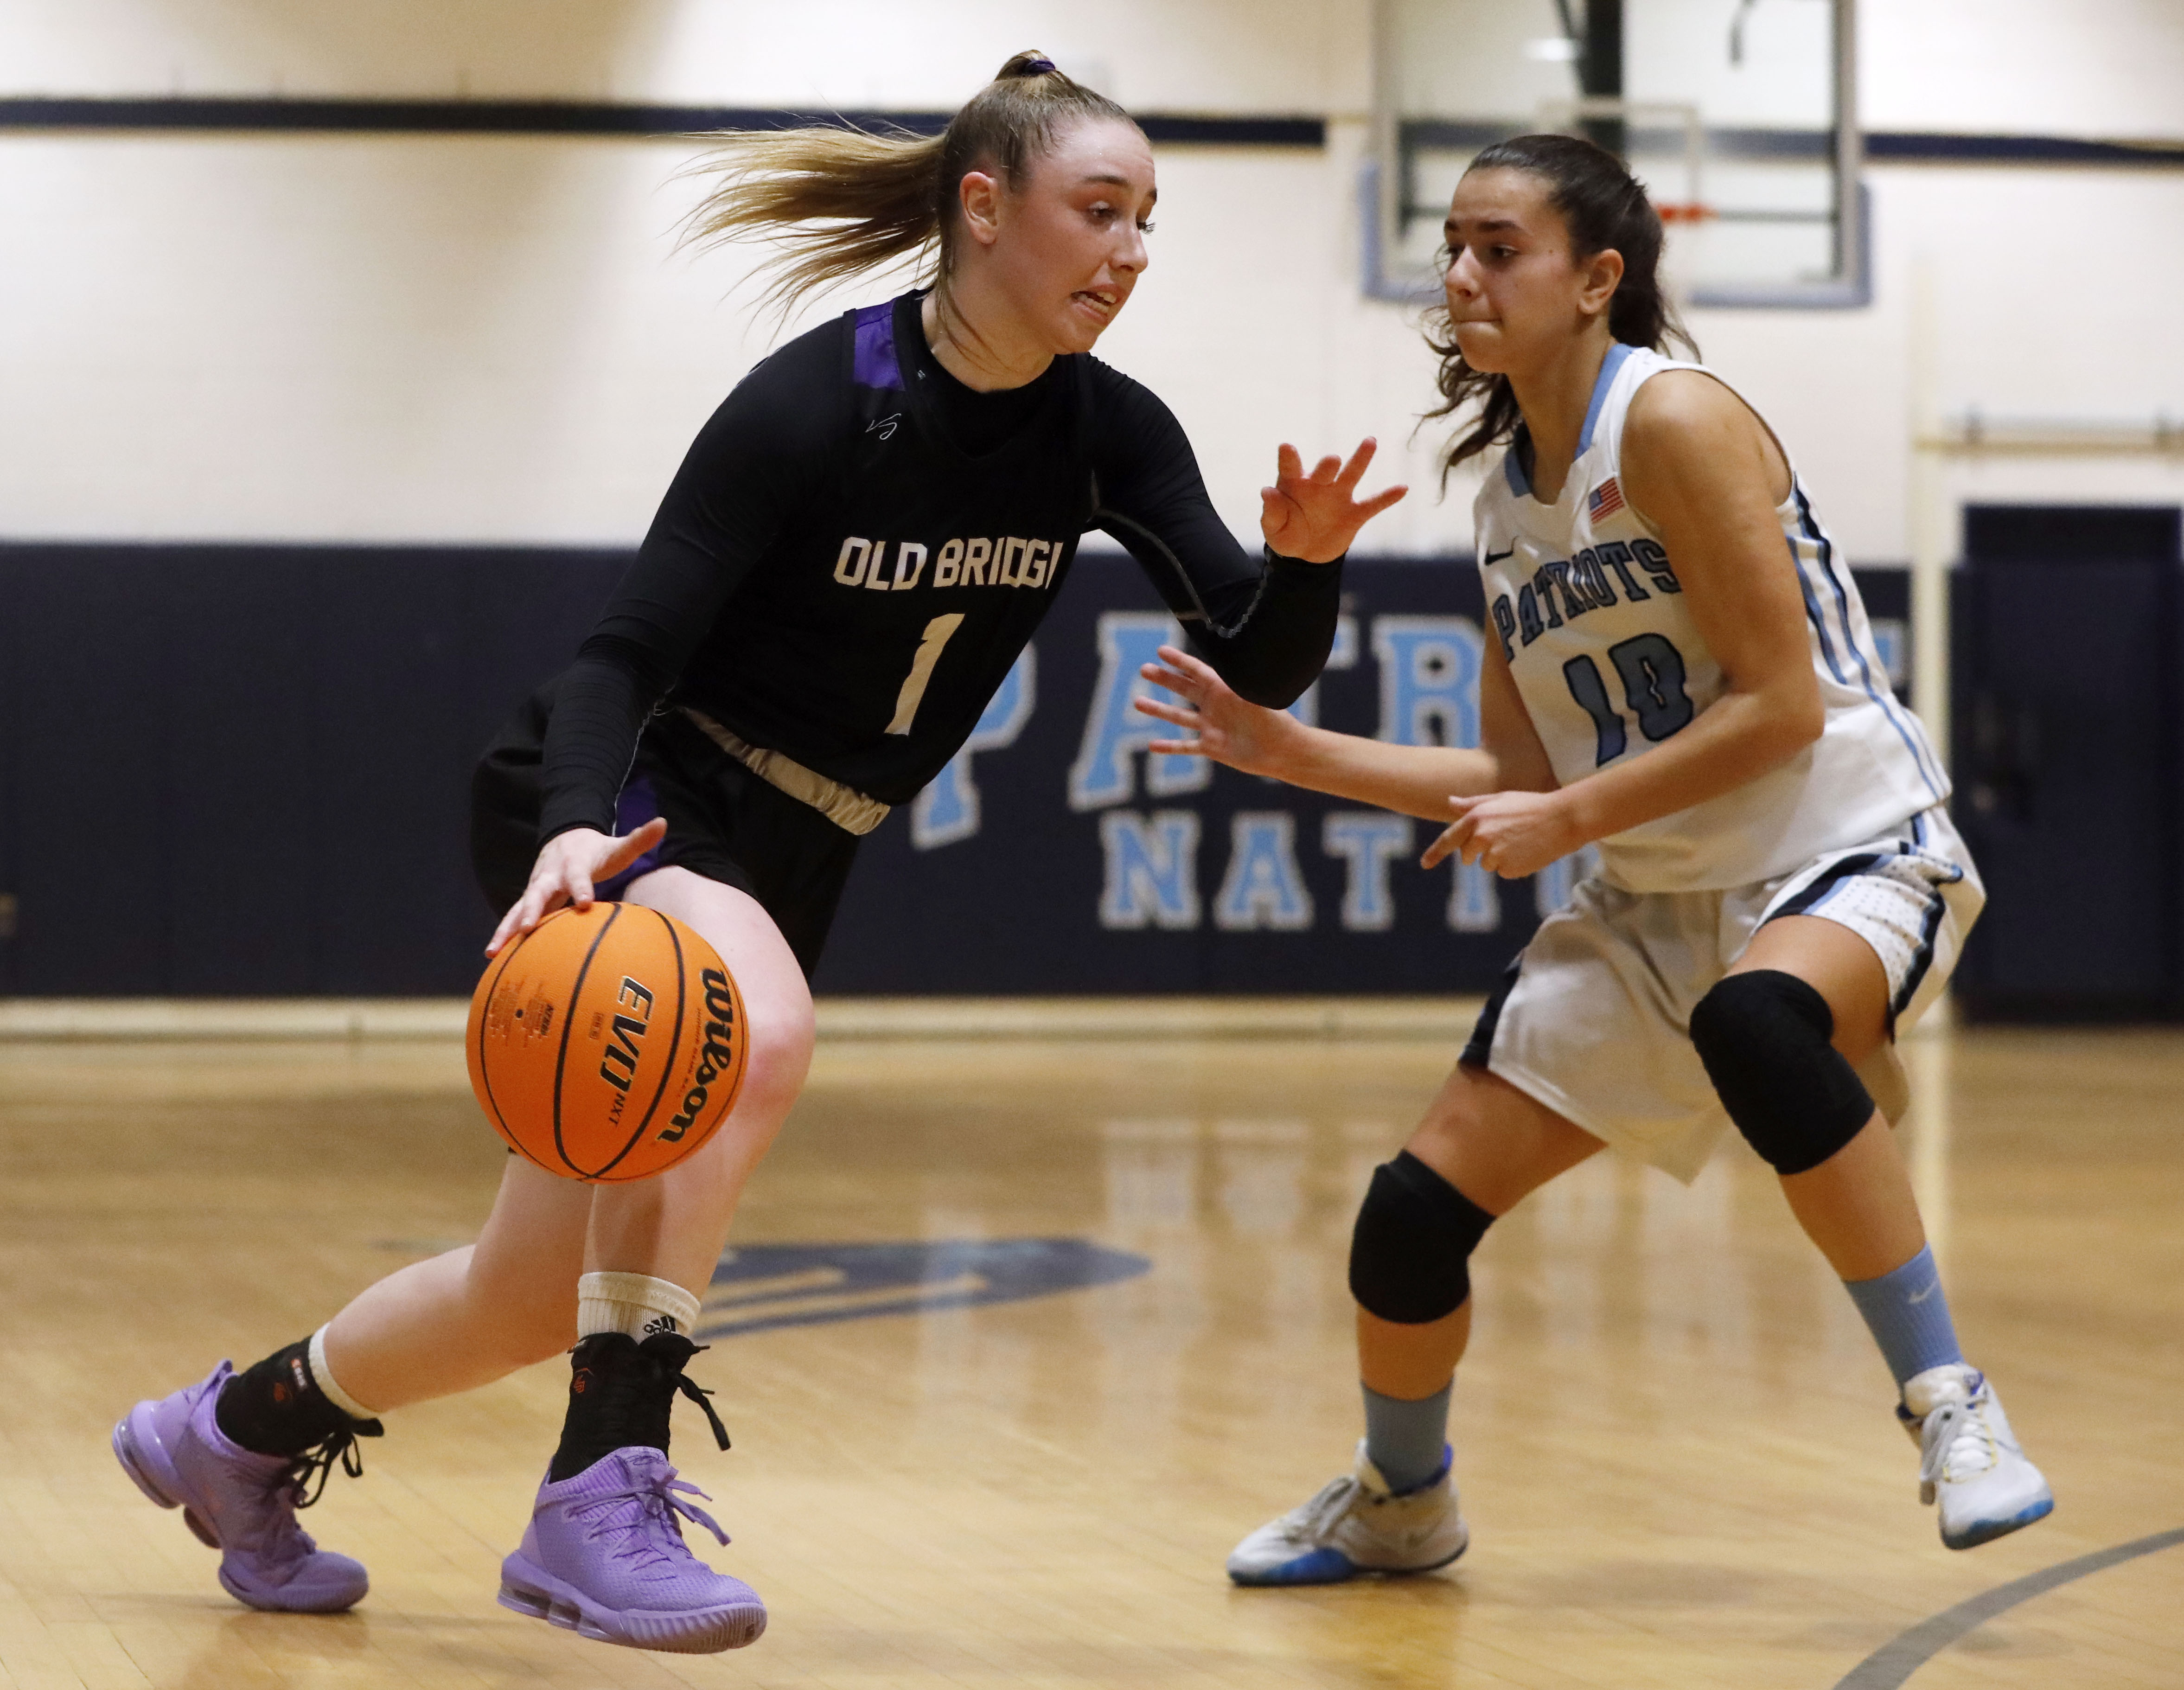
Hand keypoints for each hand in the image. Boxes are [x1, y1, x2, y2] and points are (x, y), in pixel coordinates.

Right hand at [486, 817, 667, 955]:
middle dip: (533, 909)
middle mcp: (550, 875)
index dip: (581, 887)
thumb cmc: (597, 850)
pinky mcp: (529, 899)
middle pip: (539, 892)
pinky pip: (513, 916)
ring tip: (493, 951)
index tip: (584, 902)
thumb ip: (639, 839)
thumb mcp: (618, 845)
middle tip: (527, 928)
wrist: (566, 839)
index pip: (579, 876)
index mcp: (575, 864)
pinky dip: (503, 933)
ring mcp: (536, 887)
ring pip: (518, 907)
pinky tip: (493, 956)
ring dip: (506, 928)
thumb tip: (662, 823)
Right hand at [1132, 644, 1296, 776]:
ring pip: (1178, 716)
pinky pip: (1186, 747)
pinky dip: (1170, 747)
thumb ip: (1239, 679)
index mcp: (1225, 689)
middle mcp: (1215, 706)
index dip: (1179, 661)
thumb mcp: (1255, 694)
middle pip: (1184, 689)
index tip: (1161, 651)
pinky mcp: (1211, 747)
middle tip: (1144, 669)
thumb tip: (1232, 658)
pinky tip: (1152, 746)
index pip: (1197, 671)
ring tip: (1136, 701)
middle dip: (1164, 679)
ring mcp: (1211, 727)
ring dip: (1158, 709)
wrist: (1283, 750)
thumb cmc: (1274, 719)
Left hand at [1259, 437, 1407, 562]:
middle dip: (1328, 465)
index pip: (1290, 466)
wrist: (1305, 555)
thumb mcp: (1273, 529)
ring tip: (1370, 441)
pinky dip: (1387, 498)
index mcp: (1294, 484)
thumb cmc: (1285, 534)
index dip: (1289, 458)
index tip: (1286, 448)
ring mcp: (1338, 497)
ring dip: (1361, 458)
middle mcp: (1319, 484)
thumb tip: (1267, 492)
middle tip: (1332, 461)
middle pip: (1325, 469)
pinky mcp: (1354, 514)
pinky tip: (1403, 488)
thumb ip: (1271, 512)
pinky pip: (1373, 504)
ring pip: (1352, 474)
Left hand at [1423, 790, 1579, 877]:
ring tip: (1520, 841)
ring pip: (1488, 864)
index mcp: (1476, 818)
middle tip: (1505, 836)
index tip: (1425, 864)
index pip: (1449, 839)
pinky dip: (1513, 865)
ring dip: (1500, 857)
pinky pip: (1504, 872)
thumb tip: (1450, 803)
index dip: (1435, 853)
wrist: (1562, 819)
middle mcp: (1480, 837)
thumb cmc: (1531, 805)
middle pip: (1468, 855)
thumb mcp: (1501, 799)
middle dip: (1480, 850)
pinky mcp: (1508, 869)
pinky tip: (1527, 851)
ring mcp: (1494, 855)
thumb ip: (1473, 804)